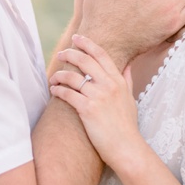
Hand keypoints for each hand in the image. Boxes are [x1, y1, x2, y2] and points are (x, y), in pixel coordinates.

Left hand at [49, 35, 145, 170]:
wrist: (126, 146)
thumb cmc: (127, 125)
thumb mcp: (130, 99)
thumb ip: (127, 80)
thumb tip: (127, 65)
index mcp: (119, 81)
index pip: (102, 55)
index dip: (88, 44)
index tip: (77, 38)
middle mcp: (109, 85)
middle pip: (85, 61)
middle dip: (70, 54)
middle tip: (61, 54)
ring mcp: (98, 97)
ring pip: (73, 77)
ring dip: (60, 75)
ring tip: (54, 77)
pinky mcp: (88, 110)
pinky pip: (68, 94)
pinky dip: (58, 90)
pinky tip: (54, 90)